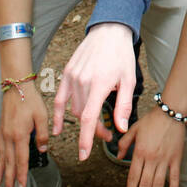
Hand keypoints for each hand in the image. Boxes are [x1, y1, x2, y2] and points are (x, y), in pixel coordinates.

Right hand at [0, 80, 47, 186]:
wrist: (17, 87)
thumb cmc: (31, 100)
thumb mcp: (42, 116)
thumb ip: (42, 135)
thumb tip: (42, 151)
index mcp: (20, 136)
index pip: (21, 160)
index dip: (21, 174)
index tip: (21, 186)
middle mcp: (8, 137)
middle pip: (9, 162)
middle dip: (10, 178)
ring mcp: (3, 133)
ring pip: (1, 157)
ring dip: (0, 171)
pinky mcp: (1, 129)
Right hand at [51, 22, 136, 160]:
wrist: (109, 32)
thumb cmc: (121, 55)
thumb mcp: (129, 81)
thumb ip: (123, 106)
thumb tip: (120, 128)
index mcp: (98, 84)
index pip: (88, 118)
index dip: (86, 138)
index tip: (84, 154)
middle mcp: (82, 81)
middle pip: (83, 116)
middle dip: (94, 129)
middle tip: (107, 133)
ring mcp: (72, 77)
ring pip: (74, 108)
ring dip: (84, 121)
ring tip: (97, 125)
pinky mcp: (67, 73)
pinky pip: (60, 98)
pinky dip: (59, 115)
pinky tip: (58, 129)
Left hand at [121, 108, 185, 186]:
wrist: (171, 112)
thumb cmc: (152, 120)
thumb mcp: (134, 129)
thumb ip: (124, 143)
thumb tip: (118, 156)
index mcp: (140, 152)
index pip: (133, 176)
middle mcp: (151, 158)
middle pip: (145, 183)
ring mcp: (165, 159)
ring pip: (158, 183)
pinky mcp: (176, 158)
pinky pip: (175, 176)